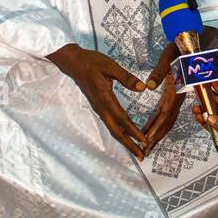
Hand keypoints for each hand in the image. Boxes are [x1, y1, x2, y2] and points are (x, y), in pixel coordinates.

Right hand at [48, 43, 147, 157]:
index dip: (134, 131)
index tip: (144, 141)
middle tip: (142, 155)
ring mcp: (98, 108)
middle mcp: (101, 107)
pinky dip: (120, 132)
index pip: (122, 119)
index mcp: (104, 98)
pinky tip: (126, 135)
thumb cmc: (91, 62)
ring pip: (112, 129)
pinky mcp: (98, 106)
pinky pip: (110, 123)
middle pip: (116, 131)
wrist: (73, 63)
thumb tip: (142, 87)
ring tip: (137, 149)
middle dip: (129, 144)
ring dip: (125, 140)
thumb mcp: (110, 66)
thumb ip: (126, 78)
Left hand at [140, 43, 186, 156]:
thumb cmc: (181, 49)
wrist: (194, 44)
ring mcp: (178, 98)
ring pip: (167, 121)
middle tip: (143, 152)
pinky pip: (167, 114)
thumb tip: (148, 86)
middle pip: (166, 123)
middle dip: (155, 138)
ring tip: (146, 147)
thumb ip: (158, 72)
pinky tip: (151, 129)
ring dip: (157, 134)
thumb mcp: (167, 57)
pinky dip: (159, 124)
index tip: (145, 141)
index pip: (164, 116)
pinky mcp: (175, 96)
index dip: (155, 129)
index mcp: (176, 91)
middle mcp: (179, 98)